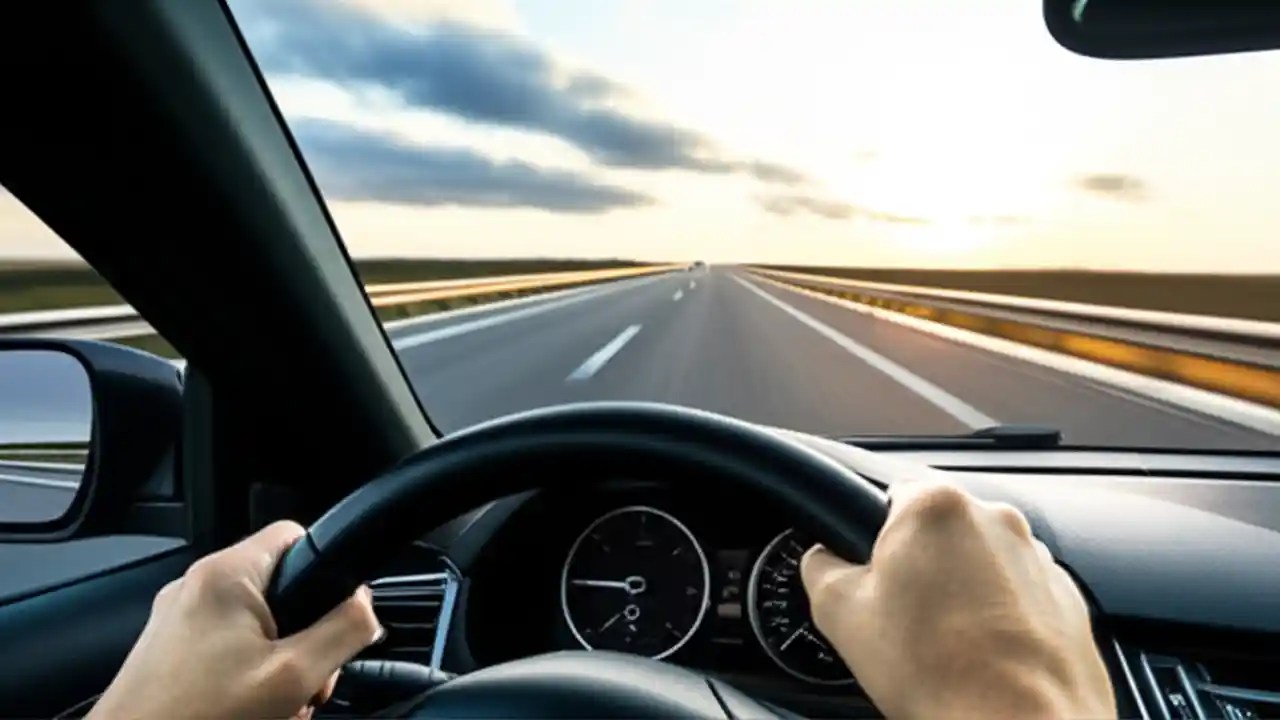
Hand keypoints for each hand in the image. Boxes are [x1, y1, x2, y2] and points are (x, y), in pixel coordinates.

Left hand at [88, 521, 382, 719]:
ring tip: (278, 707)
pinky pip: (230, 651)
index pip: (297, 536)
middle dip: (308, 639)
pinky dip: (252, 678)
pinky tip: (254, 711)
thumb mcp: (292, 676)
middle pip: (283, 591)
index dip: (330, 572)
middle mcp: (196, 588)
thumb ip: (342, 631)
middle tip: (307, 683)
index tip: (340, 618)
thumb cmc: (199, 718)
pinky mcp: (170, 655)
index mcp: (224, 576)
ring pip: (259, 628)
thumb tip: (366, 606)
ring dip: (282, 666)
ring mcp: (179, 623)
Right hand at [801, 481, 1115, 719]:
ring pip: (979, 565)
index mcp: (934, 506)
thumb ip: (821, 568)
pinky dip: (998, 620)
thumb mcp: (839, 614)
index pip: (884, 498)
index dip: (869, 543)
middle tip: (901, 621)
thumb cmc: (938, 672)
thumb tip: (823, 561)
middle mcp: (995, 519)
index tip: (869, 581)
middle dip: (918, 569)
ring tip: (946, 647)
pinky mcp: (1066, 598)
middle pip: (937, 533)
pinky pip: (1018, 597)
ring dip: (960, 594)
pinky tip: (981, 659)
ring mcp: (1038, 559)